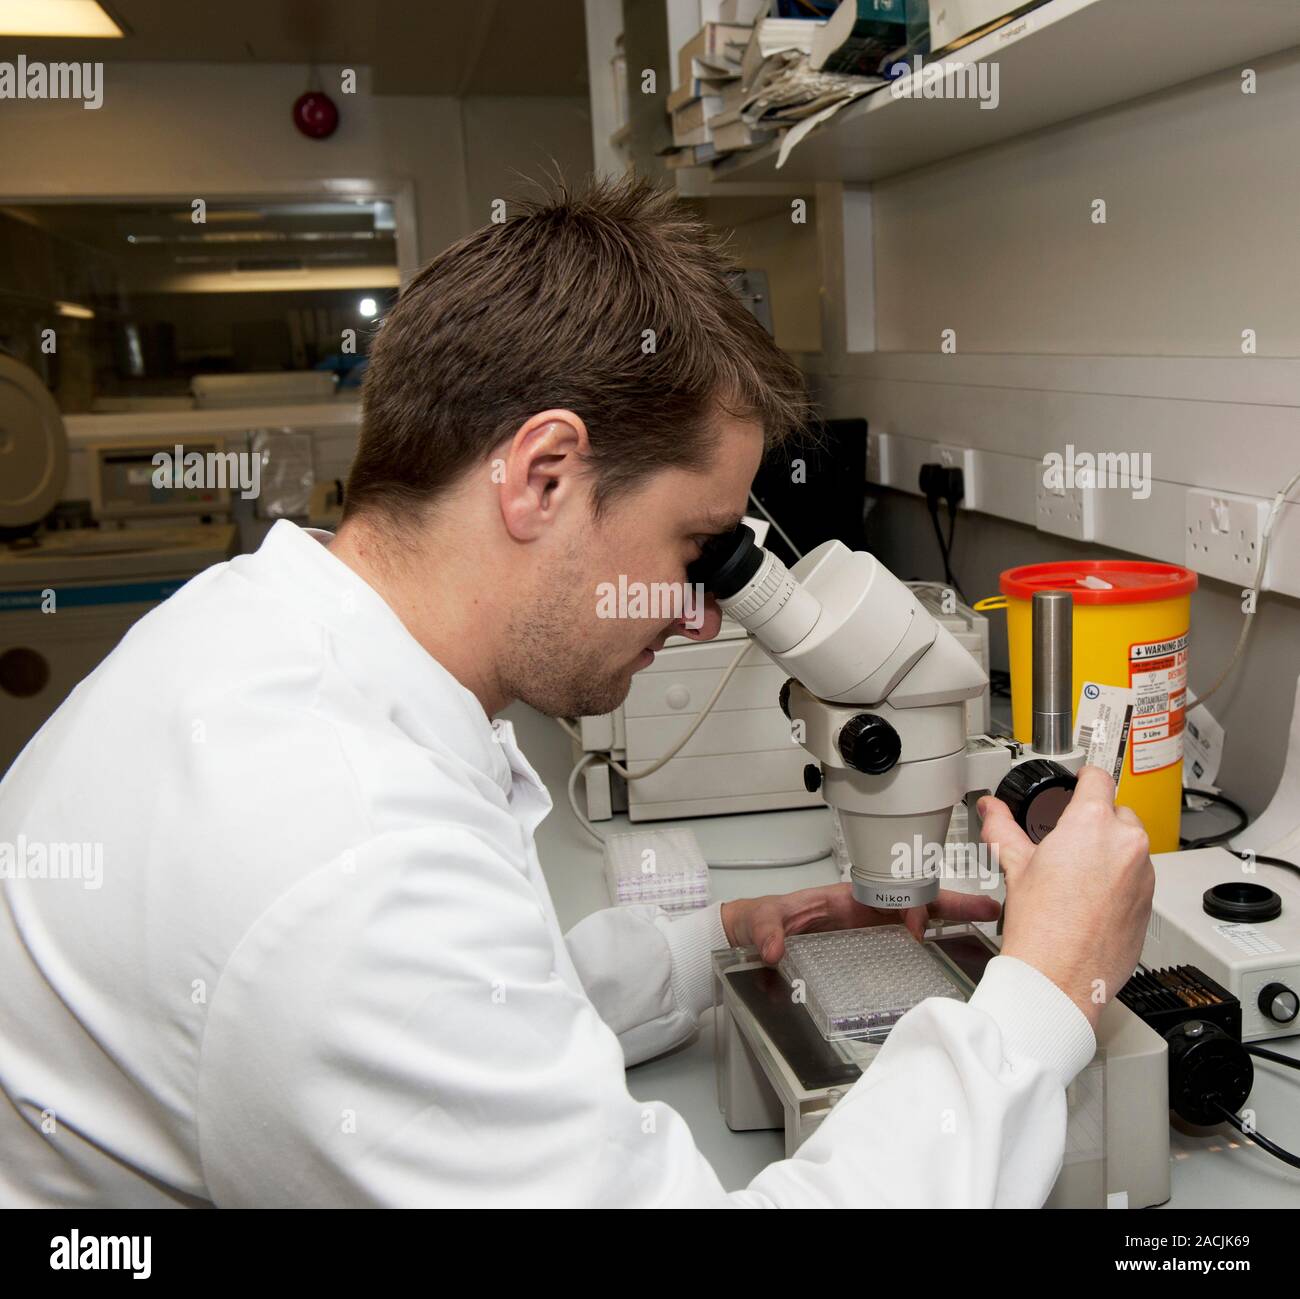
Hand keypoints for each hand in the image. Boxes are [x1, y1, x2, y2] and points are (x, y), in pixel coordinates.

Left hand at [721, 882, 999, 964]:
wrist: (754, 931)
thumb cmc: (761, 919)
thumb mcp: (760, 922)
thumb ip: (766, 931)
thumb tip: (774, 949)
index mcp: (845, 896)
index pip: (890, 894)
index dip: (909, 907)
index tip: (916, 929)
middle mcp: (863, 905)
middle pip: (915, 898)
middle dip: (953, 902)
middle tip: (989, 908)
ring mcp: (869, 922)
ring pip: (918, 914)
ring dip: (951, 917)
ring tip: (986, 923)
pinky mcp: (868, 939)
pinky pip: (907, 934)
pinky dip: (934, 935)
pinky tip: (954, 946)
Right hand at [978, 764, 1153, 1029]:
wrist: (1059, 979)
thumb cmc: (1040, 928)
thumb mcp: (1015, 866)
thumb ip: (1003, 828)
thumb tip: (991, 810)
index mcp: (1091, 824)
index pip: (1098, 778)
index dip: (1083, 778)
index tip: (1078, 784)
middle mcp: (1126, 843)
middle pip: (1117, 812)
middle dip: (1094, 822)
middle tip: (1066, 844)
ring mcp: (1144, 874)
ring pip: (1130, 846)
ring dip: (1110, 852)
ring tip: (1077, 878)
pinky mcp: (1150, 902)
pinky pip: (1138, 876)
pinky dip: (1120, 880)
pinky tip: (1091, 900)